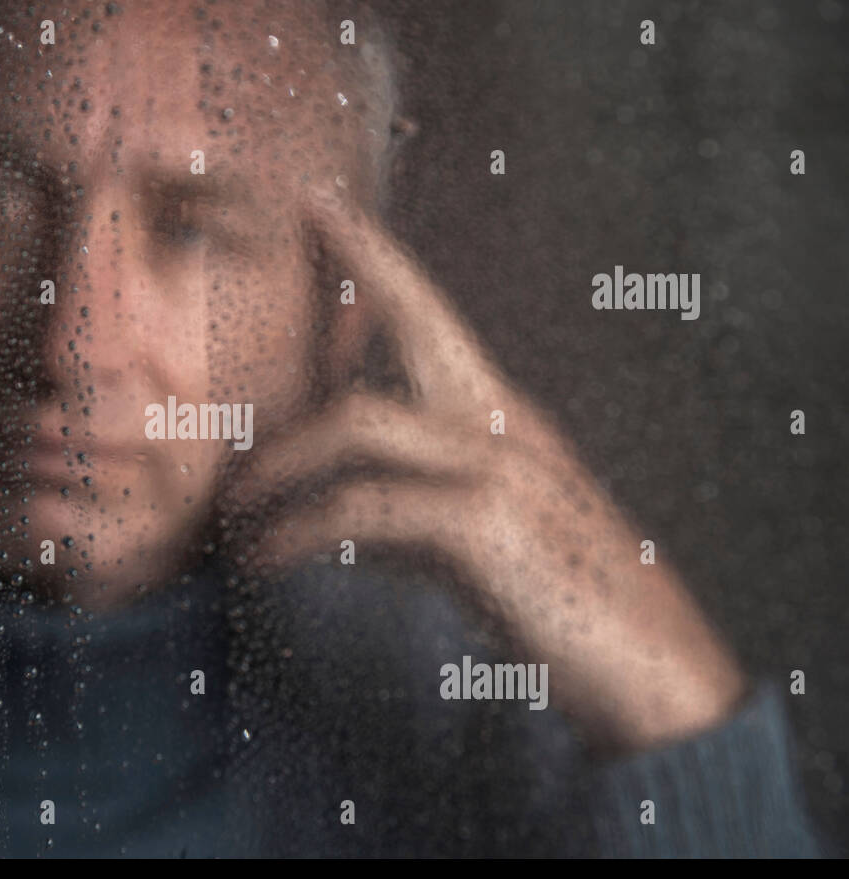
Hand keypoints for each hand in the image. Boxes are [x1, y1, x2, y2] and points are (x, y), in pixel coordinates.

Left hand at [218, 186, 746, 753]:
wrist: (648, 672)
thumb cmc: (561, 607)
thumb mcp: (477, 544)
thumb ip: (408, 511)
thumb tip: (330, 514)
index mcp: (504, 425)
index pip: (435, 322)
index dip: (381, 261)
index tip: (331, 206)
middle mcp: (504, 428)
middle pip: (419, 318)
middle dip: (359, 259)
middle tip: (301, 206)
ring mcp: (499, 469)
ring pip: (357, 423)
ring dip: (278, 461)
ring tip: (231, 507)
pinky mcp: (485, 526)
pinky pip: (361, 510)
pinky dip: (299, 533)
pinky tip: (265, 562)